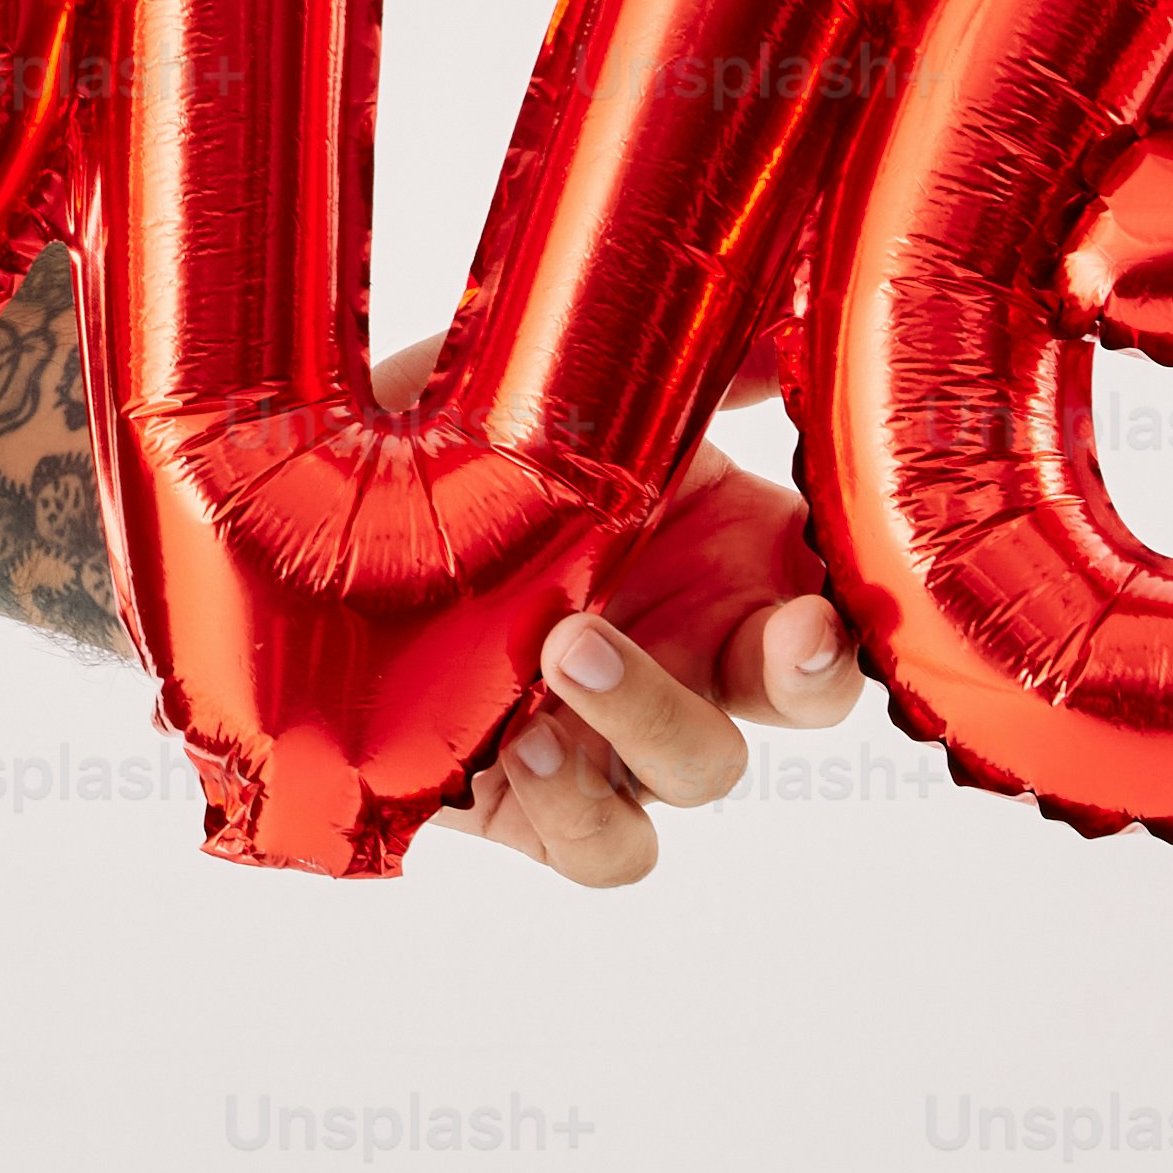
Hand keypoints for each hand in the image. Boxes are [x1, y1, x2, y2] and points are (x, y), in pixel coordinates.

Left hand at [367, 350, 872, 889]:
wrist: (312, 529)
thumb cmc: (449, 442)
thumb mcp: (549, 384)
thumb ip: (667, 364)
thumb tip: (773, 327)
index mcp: (725, 547)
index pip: (838, 589)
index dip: (860, 611)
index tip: (829, 607)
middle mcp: (690, 646)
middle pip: (801, 694)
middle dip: (805, 674)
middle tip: (776, 636)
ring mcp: (619, 730)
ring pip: (697, 773)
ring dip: (653, 720)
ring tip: (568, 651)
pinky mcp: (539, 800)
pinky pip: (601, 845)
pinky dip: (581, 811)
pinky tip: (523, 748)